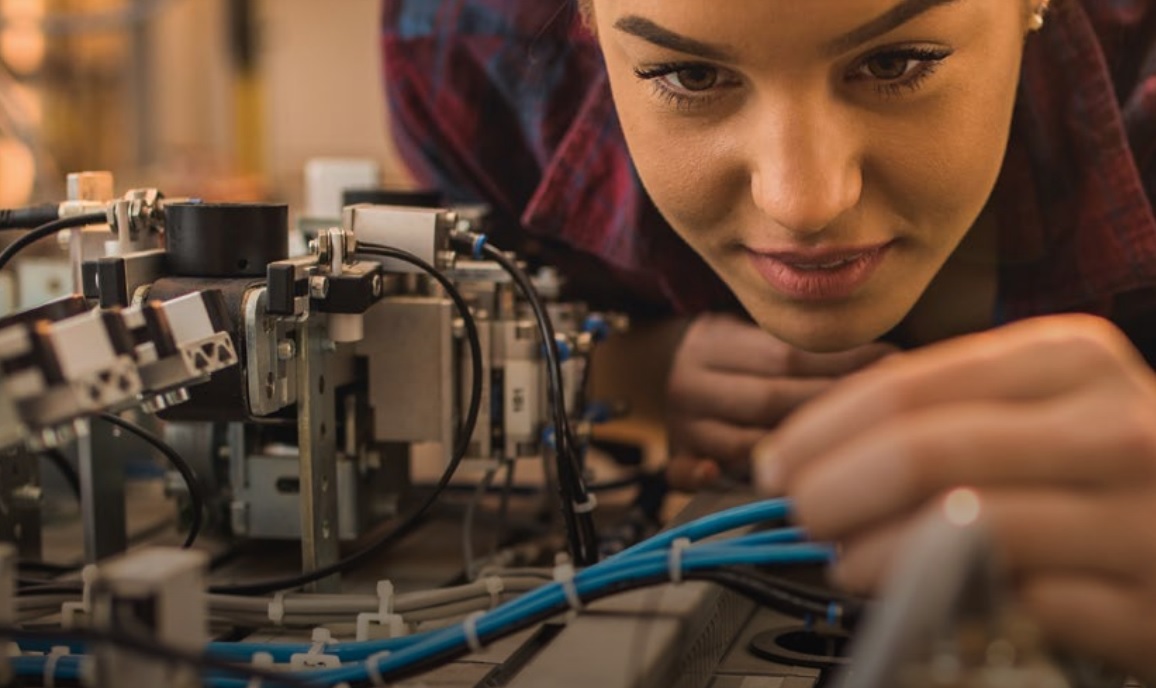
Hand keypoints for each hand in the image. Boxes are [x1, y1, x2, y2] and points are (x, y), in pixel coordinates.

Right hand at [665, 312, 894, 489]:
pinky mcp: (673, 457)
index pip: (786, 357)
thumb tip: (887, 356)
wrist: (659, 366)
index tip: (891, 360)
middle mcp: (692, 384)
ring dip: (794, 451)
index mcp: (714, 343)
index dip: (842, 362)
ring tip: (846, 450)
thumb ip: (797, 346)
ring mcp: (682, 425)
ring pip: (740, 443)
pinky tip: (723, 476)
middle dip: (831, 405)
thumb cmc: (730, 351)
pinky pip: (682, 473)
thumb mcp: (749, 328)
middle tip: (886, 408)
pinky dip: (701, 478)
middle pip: (769, 400)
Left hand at [754, 314, 1155, 680]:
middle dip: (831, 487)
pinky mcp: (1147, 602)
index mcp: (1069, 358)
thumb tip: (827, 450)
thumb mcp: (1046, 405)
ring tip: (843, 559)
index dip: (823, 429)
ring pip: (960, 525)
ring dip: (873, 549)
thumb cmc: (1116, 463)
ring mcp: (1138, 514)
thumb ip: (951, 414)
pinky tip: (915, 598)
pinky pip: (1017, 602)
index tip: (779, 462)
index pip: (907, 385)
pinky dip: (946, 601)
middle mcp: (1110, 424)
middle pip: (923, 449)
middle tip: (799, 513)